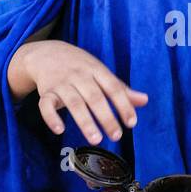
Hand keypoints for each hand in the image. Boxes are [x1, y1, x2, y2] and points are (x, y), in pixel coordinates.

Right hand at [8, 39, 148, 142]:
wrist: (47, 53)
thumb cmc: (79, 66)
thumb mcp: (100, 72)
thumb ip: (121, 89)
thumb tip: (145, 100)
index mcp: (96, 70)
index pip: (113, 88)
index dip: (123, 105)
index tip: (131, 123)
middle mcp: (79, 76)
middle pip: (95, 97)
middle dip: (106, 117)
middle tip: (116, 136)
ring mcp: (61, 83)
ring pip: (73, 103)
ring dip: (85, 122)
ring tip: (96, 139)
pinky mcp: (46, 92)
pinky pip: (46, 105)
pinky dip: (51, 118)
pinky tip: (59, 130)